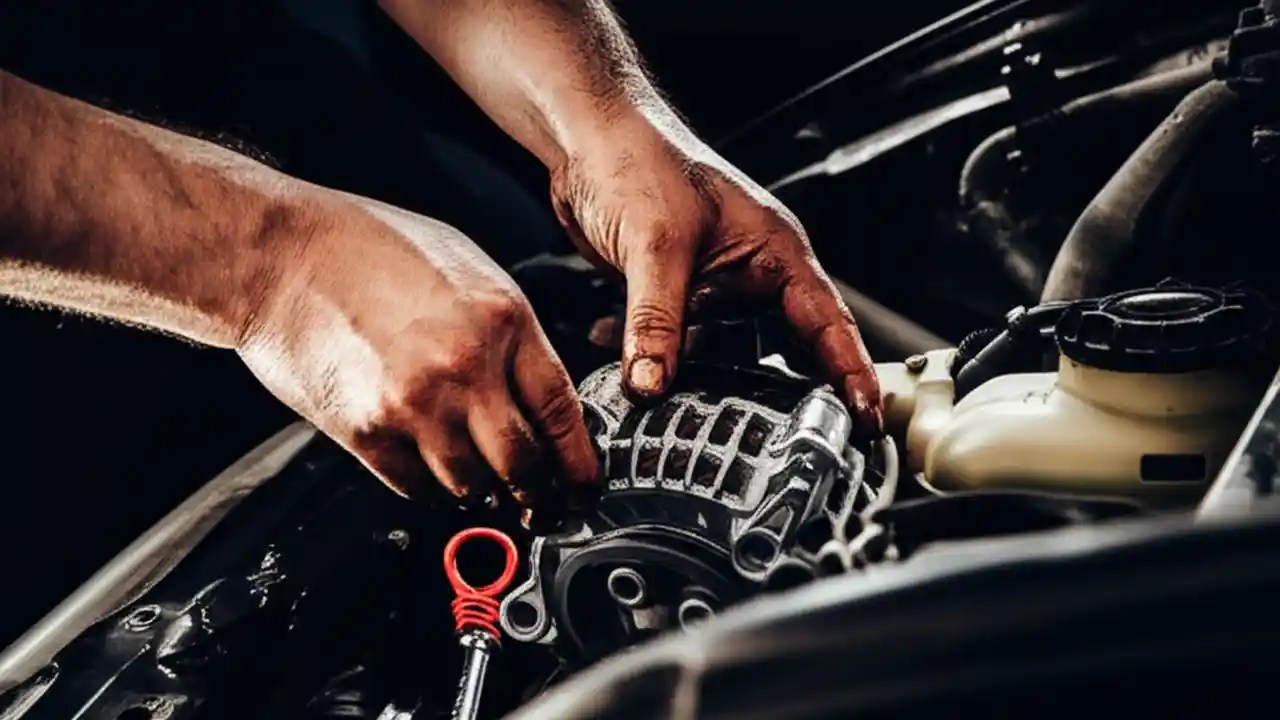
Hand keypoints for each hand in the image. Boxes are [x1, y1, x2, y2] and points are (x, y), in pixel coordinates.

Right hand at [237, 193, 598, 522]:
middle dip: (539, 494)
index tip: (586, 488)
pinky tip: (432, 468)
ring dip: (481, 491)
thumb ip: (510, 334)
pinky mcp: (366, 432)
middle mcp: (464, 368)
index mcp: (502, 319)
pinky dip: (433, 489)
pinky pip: (417, 488)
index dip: (581, 464)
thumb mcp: (468, 271)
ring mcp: (413, 405)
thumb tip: (541, 396)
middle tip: (543, 504)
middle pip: (524, 465)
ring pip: (472, 486)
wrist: (280, 253)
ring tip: (479, 477)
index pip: (562, 412)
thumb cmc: (371, 248)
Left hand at [549, 112, 882, 433]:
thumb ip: (658, 321)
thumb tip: (653, 385)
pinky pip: (676, 340)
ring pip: (723, 350)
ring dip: (706, 380)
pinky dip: (655, 358)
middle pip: (783, 344)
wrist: (585, 137)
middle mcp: (750, 270)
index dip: (851, 372)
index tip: (866, 418)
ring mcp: (712, 282)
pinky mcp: (673, 291)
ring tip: (704, 422)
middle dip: (785, 390)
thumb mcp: (657, 248)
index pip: (828, 322)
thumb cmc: (640, 160)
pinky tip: (629, 372)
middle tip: (794, 438)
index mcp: (775, 251)